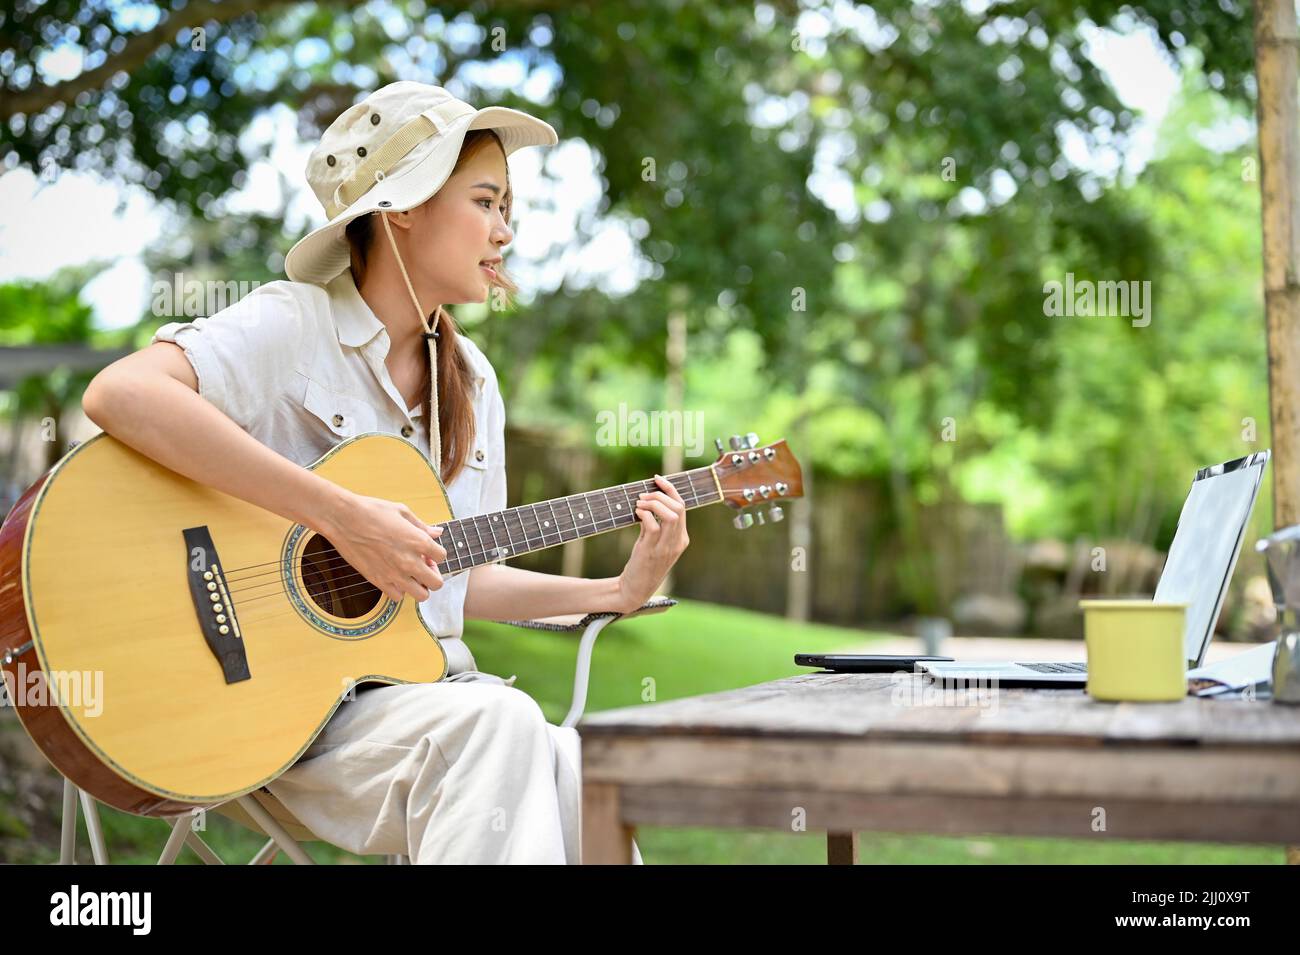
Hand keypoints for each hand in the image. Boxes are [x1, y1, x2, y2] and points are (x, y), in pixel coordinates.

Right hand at [317, 490, 446, 602]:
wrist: (343, 519)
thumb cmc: (372, 511)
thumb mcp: (402, 511)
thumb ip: (422, 526)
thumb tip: (437, 532)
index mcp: (419, 541)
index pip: (442, 556)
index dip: (436, 554)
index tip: (427, 551)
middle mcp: (410, 561)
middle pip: (437, 583)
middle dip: (433, 575)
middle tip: (423, 566)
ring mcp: (395, 574)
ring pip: (421, 595)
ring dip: (419, 586)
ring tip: (410, 575)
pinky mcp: (378, 581)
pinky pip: (398, 597)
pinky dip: (399, 591)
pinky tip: (394, 578)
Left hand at [616, 474, 689, 612]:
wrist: (635, 589)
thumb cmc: (644, 564)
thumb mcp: (654, 542)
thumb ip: (655, 524)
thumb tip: (648, 501)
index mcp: (682, 539)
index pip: (682, 507)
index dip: (670, 490)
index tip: (657, 479)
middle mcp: (677, 542)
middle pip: (679, 508)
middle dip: (661, 495)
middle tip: (644, 495)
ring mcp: (666, 548)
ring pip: (671, 515)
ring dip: (654, 503)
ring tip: (639, 503)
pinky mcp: (652, 552)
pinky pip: (653, 526)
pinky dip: (645, 515)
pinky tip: (636, 513)